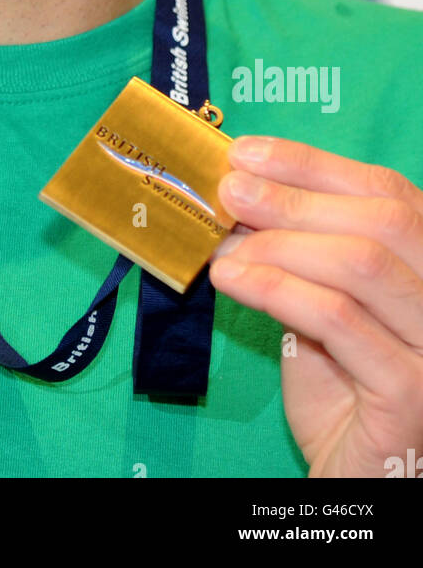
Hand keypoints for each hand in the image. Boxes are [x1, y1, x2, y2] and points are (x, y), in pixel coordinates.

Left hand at [209, 135, 422, 478]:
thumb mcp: (319, 306)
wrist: (357, 476)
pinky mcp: (412, 393)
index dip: (314, 164)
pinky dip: (276, 288)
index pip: (388, 192)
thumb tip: (240, 191)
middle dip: (295, 195)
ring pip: (362, 263)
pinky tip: (233, 280)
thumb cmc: (340, 389)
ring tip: (224, 245)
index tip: (248, 152)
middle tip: (229, 190)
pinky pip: (338, 319)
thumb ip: (297, 253)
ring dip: (280, 242)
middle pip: (383, 219)